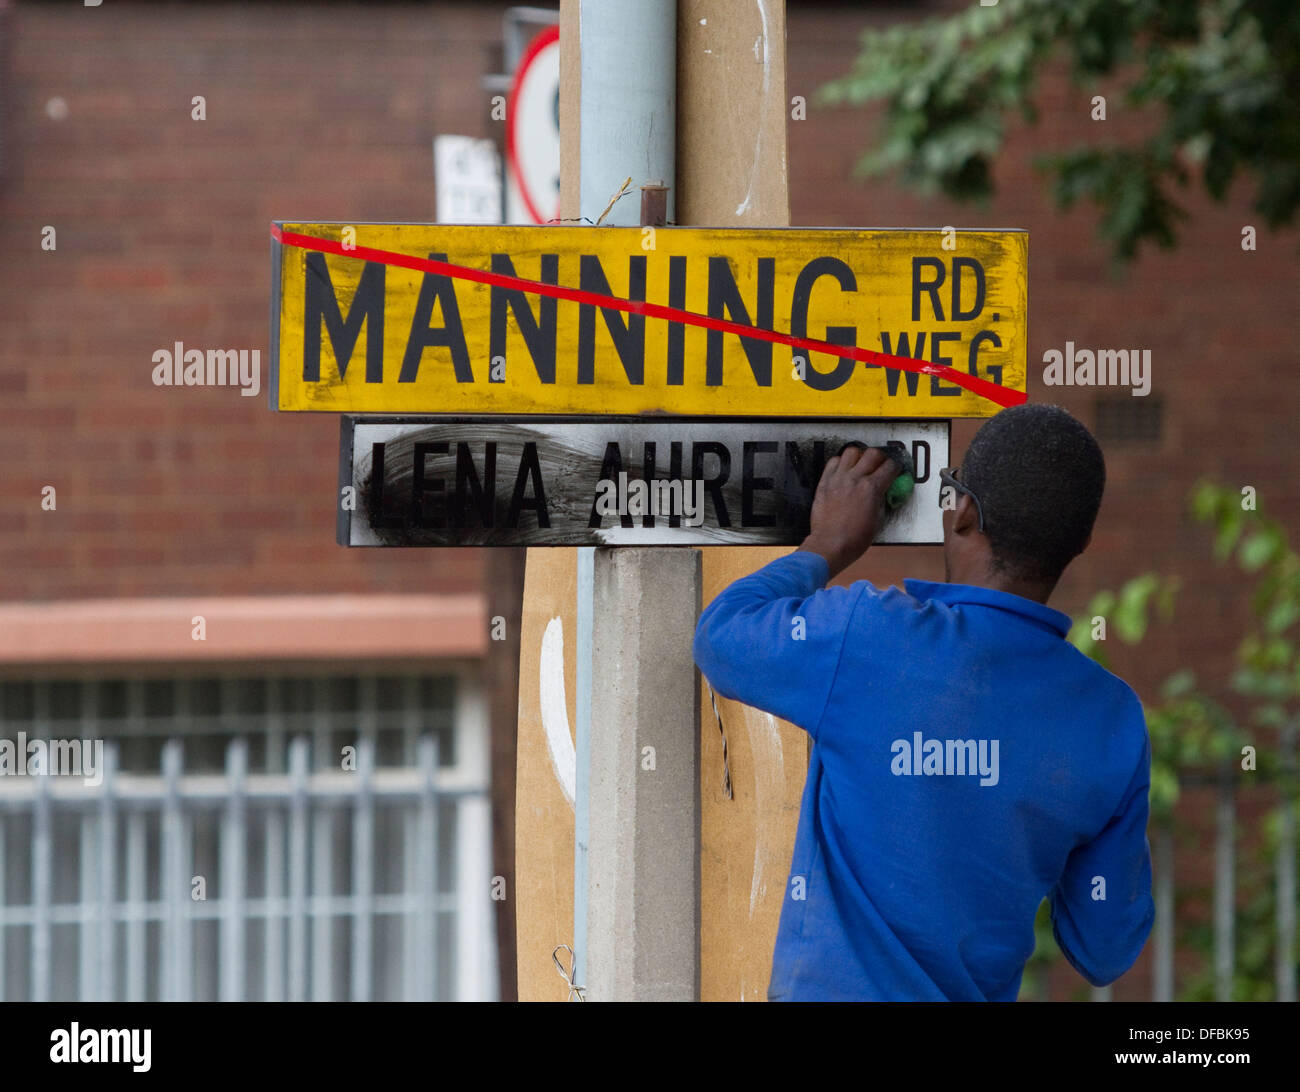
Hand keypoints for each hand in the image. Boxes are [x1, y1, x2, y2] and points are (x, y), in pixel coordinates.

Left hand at [798, 444, 899, 579]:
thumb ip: (881, 499)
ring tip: (860, 465)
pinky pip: (833, 461)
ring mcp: (838, 478)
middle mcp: (855, 478)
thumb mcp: (878, 519)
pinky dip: (840, 462)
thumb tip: (883, 490)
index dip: (896, 467)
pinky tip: (843, 470)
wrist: (831, 544)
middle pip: (873, 453)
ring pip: (852, 451)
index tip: (894, 470)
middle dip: (880, 458)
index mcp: (872, 488)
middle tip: (880, 465)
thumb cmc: (855, 538)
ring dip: (859, 456)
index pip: (890, 466)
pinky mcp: (825, 482)